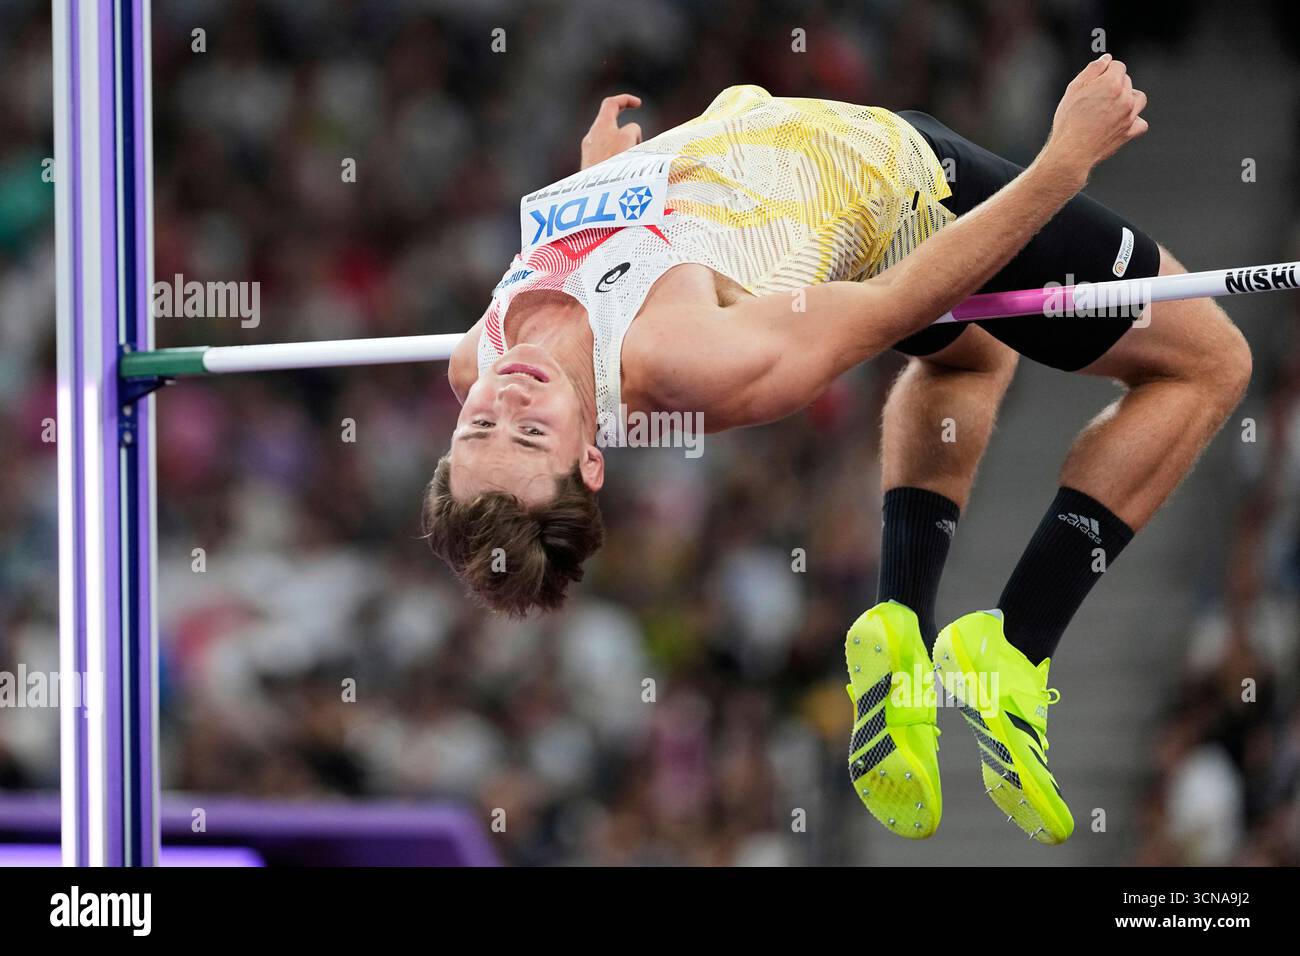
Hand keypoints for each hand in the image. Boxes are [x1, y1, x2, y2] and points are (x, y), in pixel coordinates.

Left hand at [580, 94, 642, 169]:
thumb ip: (632, 129)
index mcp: (600, 126)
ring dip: (625, 149)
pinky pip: (607, 159)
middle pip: (613, 126)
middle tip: (638, 145)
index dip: (625, 100)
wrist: (596, 191)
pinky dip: (618, 161)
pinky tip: (623, 175)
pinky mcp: (590, 168)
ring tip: (631, 163)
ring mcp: (589, 153)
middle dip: (629, 133)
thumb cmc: (613, 162)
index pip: (611, 103)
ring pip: (612, 144)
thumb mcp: (629, 138)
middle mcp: (591, 137)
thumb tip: (631, 136)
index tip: (638, 104)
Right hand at [1042, 54, 1147, 182]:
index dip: (1105, 72)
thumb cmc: (1069, 121)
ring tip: (1113, 107)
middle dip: (1114, 85)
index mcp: (1112, 83)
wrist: (1071, 151)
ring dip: (1129, 99)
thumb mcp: (1074, 89)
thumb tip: (1105, 59)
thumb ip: (1092, 70)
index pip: (1118, 66)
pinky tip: (1121, 122)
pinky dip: (1134, 121)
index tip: (1097, 81)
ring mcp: (1130, 115)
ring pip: (1139, 98)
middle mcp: (1125, 97)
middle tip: (1097, 98)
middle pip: (1127, 81)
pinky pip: (1141, 122)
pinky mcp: (1130, 131)